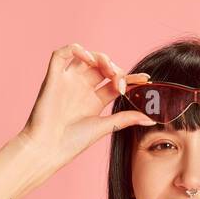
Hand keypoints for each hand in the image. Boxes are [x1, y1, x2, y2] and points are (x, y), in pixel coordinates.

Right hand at [19, 42, 155, 172]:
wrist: (47, 148)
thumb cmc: (72, 143)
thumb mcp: (105, 127)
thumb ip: (126, 119)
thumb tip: (152, 119)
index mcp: (94, 100)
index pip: (115, 81)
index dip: (130, 78)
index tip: (145, 80)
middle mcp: (81, 88)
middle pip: (102, 67)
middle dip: (116, 69)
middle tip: (121, 83)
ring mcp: (67, 82)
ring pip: (86, 57)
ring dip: (100, 58)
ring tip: (109, 71)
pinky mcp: (53, 77)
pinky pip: (62, 54)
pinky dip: (75, 49)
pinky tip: (88, 59)